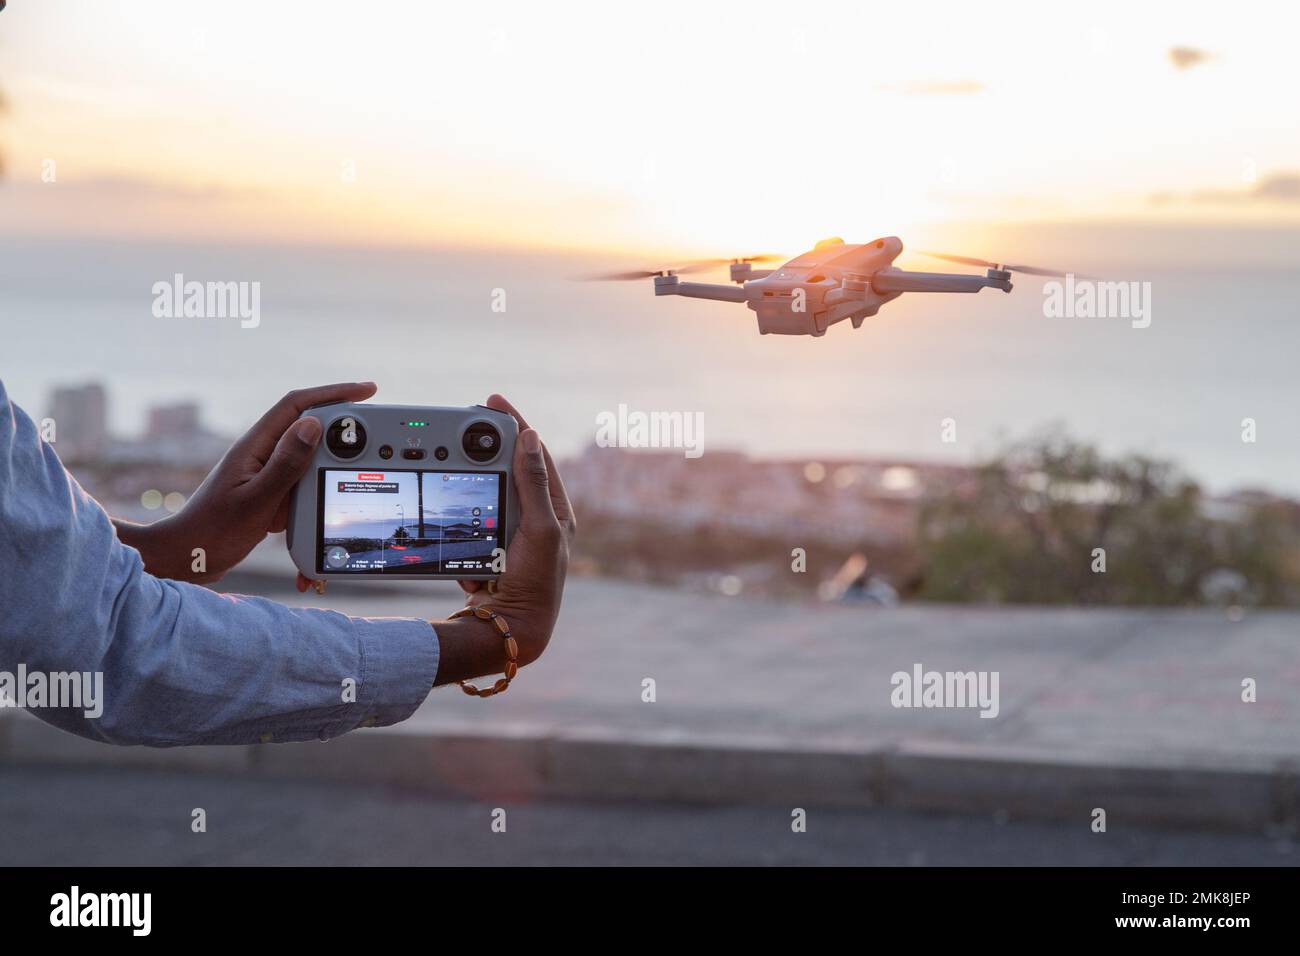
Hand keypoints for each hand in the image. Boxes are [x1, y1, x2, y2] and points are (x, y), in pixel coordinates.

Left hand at [118, 382, 377, 582]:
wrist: (186, 560)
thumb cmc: (212, 531)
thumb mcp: (255, 500)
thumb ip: (286, 464)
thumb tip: (313, 426)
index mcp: (256, 446)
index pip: (298, 405)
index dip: (334, 392)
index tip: (368, 391)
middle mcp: (262, 454)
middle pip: (311, 430)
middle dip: (345, 432)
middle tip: (376, 439)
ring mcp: (266, 474)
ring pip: (311, 460)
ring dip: (333, 469)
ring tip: (356, 479)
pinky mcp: (270, 495)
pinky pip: (302, 488)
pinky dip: (316, 500)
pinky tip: (319, 520)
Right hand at [432, 394, 575, 683]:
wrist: (512, 631)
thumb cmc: (536, 582)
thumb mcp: (538, 528)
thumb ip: (533, 483)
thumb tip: (529, 437)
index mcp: (556, 511)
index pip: (535, 455)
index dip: (515, 425)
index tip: (492, 401)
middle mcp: (538, 522)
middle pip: (508, 474)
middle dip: (484, 460)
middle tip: (461, 436)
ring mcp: (513, 538)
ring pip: (484, 501)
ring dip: (471, 504)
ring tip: (464, 511)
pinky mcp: (492, 553)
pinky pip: (471, 531)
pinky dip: (467, 538)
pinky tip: (476, 563)